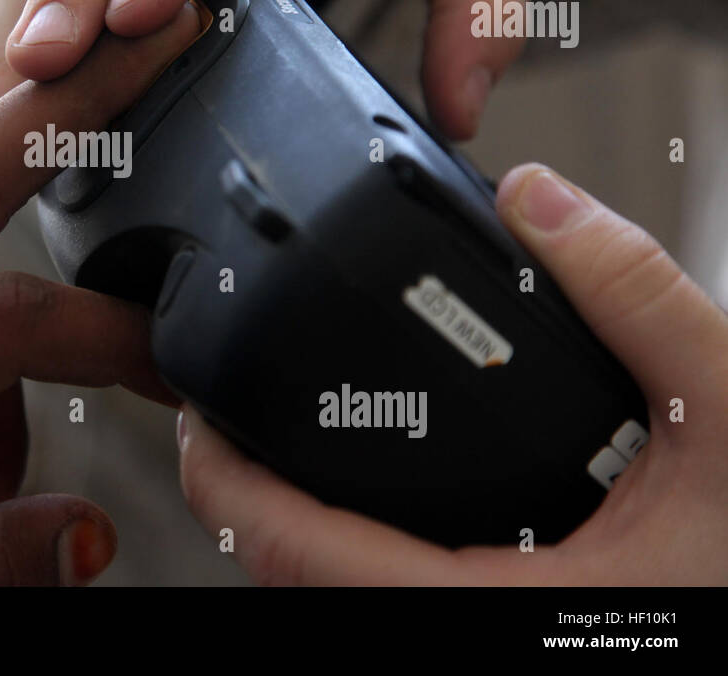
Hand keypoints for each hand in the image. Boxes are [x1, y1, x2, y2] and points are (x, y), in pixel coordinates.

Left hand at [177, 163, 727, 583]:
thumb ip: (638, 299)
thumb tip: (540, 201)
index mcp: (499, 607)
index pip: (302, 559)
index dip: (223, 485)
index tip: (195, 419)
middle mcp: (472, 632)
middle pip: (291, 581)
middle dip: (239, 501)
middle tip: (219, 424)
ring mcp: (482, 632)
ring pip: (331, 599)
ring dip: (287, 528)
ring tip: (271, 450)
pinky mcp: (499, 624)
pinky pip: (381, 596)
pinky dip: (343, 547)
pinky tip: (360, 497)